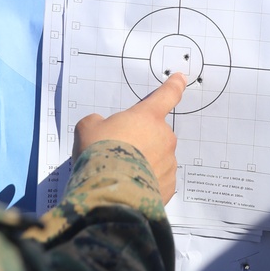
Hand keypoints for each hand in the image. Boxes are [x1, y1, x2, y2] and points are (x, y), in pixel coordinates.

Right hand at [73, 73, 185, 202]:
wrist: (111, 191)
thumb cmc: (100, 152)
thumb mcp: (87, 128)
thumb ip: (97, 122)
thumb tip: (102, 127)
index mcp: (147, 117)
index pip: (166, 95)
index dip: (174, 85)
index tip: (181, 78)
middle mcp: (164, 137)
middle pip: (154, 134)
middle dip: (141, 141)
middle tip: (118, 153)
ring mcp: (169, 163)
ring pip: (157, 158)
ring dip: (144, 163)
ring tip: (122, 175)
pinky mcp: (169, 186)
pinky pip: (158, 180)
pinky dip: (147, 183)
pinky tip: (130, 188)